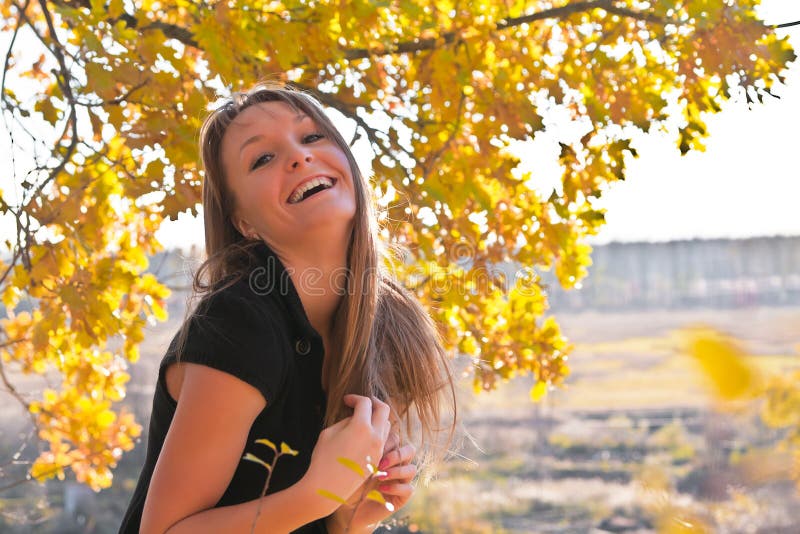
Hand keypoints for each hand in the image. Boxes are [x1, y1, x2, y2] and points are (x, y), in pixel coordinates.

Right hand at [303, 395, 390, 516]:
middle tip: (362, 403)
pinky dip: (377, 432)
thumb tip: (354, 417)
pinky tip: (365, 434)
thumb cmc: (323, 459)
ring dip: (377, 418)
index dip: (355, 398)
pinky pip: (383, 439)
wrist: (326, 488)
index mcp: (362, 427)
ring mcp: (379, 449)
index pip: (365, 403)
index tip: (346, 401)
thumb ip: (345, 421)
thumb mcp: (329, 433)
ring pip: (386, 425)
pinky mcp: (378, 460)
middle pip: (384, 410)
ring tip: (363, 419)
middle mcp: (375, 436)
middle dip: (374, 402)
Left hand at [326, 440, 416, 533]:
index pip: (396, 439)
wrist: (348, 508)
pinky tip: (381, 489)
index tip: (371, 449)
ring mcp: (401, 481)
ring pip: (412, 469)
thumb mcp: (356, 464)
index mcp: (387, 453)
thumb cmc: (350, 481)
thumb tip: (369, 432)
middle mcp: (397, 465)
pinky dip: (395, 487)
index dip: (386, 442)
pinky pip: (409, 489)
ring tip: (380, 477)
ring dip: (397, 471)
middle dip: (397, 455)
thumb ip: (365, 449)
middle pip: (410, 450)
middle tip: (380, 463)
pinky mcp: (402, 497)